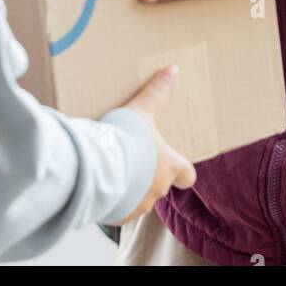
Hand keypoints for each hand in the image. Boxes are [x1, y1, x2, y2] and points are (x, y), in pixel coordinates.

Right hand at [110, 65, 196, 224]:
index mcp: (170, 166)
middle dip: (150, 176)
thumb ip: (157, 92)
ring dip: (132, 188)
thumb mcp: (141, 110)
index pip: (188, 176)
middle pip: (162, 186)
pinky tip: (102, 186)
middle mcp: (159, 189)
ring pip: (141, 199)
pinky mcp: (119, 215)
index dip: (182, 170)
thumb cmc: (124, 138)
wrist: (96, 168)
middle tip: (136, 162)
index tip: (174, 164)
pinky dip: (114, 200)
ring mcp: (139, 205)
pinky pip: (120, 210)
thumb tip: (174, 70)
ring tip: (116, 172)